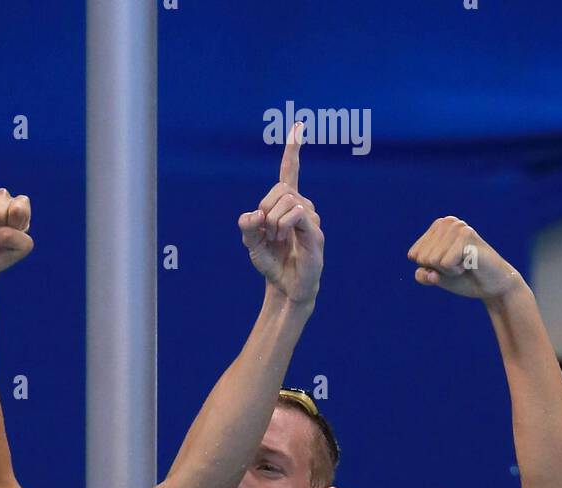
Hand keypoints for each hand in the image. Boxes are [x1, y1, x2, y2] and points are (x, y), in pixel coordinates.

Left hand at [238, 126, 322, 306]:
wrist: (286, 287)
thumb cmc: (273, 264)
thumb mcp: (252, 245)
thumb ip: (247, 227)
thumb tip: (253, 214)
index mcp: (287, 206)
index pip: (290, 173)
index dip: (293, 151)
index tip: (298, 126)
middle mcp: (303, 206)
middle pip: (280, 188)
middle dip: (265, 208)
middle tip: (266, 232)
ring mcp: (311, 218)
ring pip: (287, 200)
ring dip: (273, 221)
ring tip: (276, 240)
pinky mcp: (314, 232)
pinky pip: (296, 213)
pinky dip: (282, 225)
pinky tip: (283, 238)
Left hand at [407, 217, 521, 301]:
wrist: (492, 285)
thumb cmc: (464, 278)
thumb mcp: (436, 277)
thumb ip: (422, 274)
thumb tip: (427, 271)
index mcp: (437, 227)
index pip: (414, 255)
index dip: (429, 268)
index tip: (448, 265)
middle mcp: (447, 222)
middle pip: (422, 257)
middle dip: (438, 269)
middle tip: (458, 266)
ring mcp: (458, 227)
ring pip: (432, 260)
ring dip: (447, 270)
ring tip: (464, 264)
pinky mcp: (467, 236)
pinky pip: (444, 263)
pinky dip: (455, 271)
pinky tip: (469, 265)